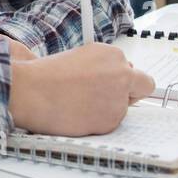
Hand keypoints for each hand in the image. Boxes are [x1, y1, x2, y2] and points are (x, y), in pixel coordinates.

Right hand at [9, 44, 154, 136]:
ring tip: (80, 106)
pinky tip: (78, 115)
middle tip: (109, 99)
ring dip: (108, 110)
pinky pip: (111, 123)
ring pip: (124, 108)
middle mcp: (121, 72)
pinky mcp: (112, 119)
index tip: (113, 85)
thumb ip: (103, 68)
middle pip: (145, 86)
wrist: (33, 92)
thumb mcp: (80, 58)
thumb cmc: (47, 76)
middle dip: (132, 93)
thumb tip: (112, 80)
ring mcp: (119, 96)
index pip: (131, 68)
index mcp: (112, 54)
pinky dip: (98, 123)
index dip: (122, 78)